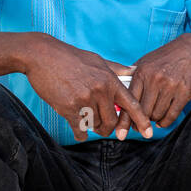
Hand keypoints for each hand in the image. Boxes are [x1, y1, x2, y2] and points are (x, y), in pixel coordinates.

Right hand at [24, 36, 150, 141]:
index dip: (141, 120)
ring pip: (96, 125)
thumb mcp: (97, 60)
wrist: (42, 55)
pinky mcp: (68, 107)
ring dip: (93, 127)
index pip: (132, 104)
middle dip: (109, 128)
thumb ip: (117, 69)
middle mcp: (100, 91)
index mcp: (110, 80)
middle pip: (113, 121)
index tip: (148, 133)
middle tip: (103, 127)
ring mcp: (84, 100)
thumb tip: (135, 71)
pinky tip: (80, 133)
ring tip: (87, 121)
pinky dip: (80, 134)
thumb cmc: (70, 57)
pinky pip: (79, 129)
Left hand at [114, 34, 190, 138]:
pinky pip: (172, 115)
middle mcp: (155, 80)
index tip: (121, 134)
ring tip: (154, 117)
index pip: (130, 102)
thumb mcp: (144, 63)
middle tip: (140, 124)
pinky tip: (162, 121)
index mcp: (142, 73)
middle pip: (143, 112)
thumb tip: (118, 100)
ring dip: (154, 120)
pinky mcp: (185, 92)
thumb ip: (132, 79)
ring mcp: (171, 86)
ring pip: (157, 115)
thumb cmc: (164, 59)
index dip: (124, 121)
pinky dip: (165, 122)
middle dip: (141, 121)